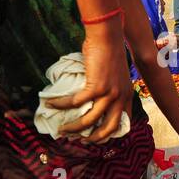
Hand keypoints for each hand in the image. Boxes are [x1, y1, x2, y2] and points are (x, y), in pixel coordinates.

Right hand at [51, 23, 129, 142]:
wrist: (107, 37)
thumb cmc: (109, 52)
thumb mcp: (116, 76)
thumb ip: (109, 89)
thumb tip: (92, 98)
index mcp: (126, 96)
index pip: (122, 123)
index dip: (109, 134)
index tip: (96, 138)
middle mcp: (120, 98)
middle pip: (107, 128)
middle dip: (93, 139)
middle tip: (80, 141)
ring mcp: (109, 94)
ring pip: (88, 119)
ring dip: (73, 127)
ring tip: (62, 130)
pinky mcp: (96, 87)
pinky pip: (76, 102)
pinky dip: (62, 105)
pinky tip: (52, 104)